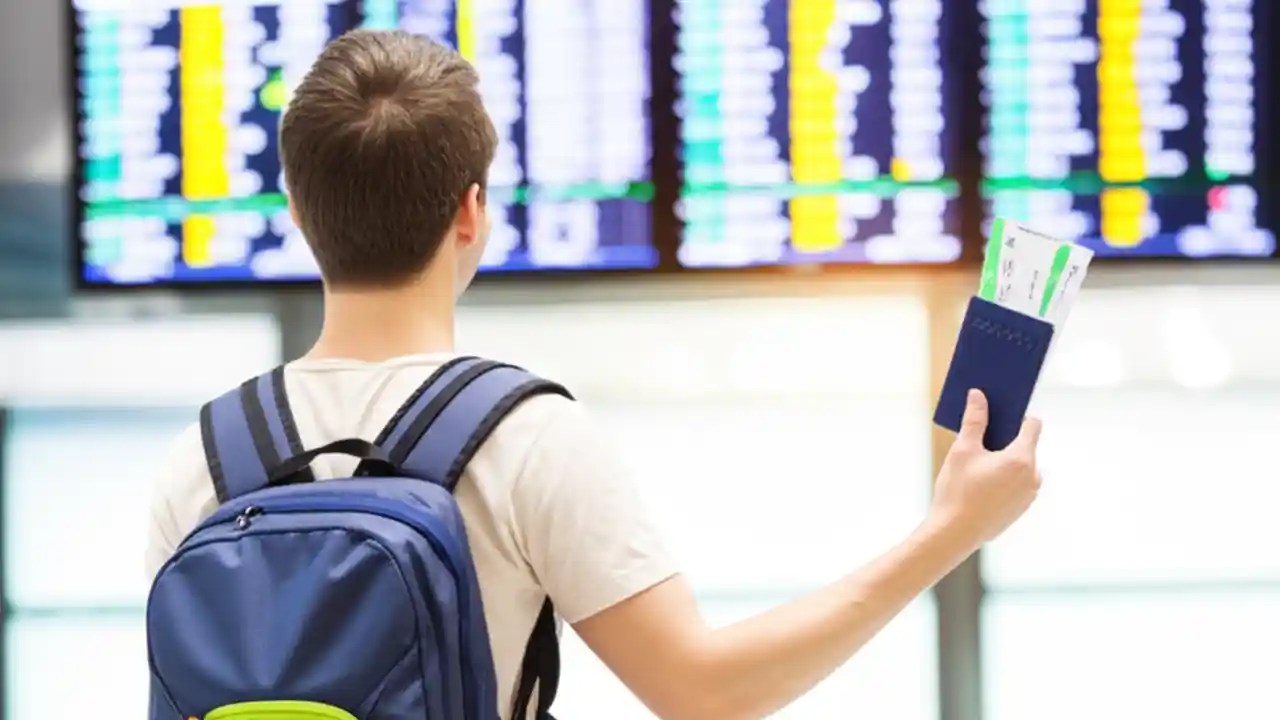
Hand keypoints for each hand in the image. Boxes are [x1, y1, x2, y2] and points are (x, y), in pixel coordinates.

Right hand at [928, 389, 1041, 545]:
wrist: (954, 533)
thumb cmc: (958, 491)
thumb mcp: (963, 450)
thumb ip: (974, 420)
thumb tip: (978, 395)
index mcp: (1021, 459)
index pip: (1032, 425)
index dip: (1017, 416)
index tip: (1001, 415)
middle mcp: (1032, 476)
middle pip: (1025, 447)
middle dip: (1006, 441)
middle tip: (980, 442)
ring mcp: (1029, 495)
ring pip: (1020, 467)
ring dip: (1004, 462)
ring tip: (977, 466)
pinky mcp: (1021, 508)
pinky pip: (1016, 485)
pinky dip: (1004, 479)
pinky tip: (980, 484)